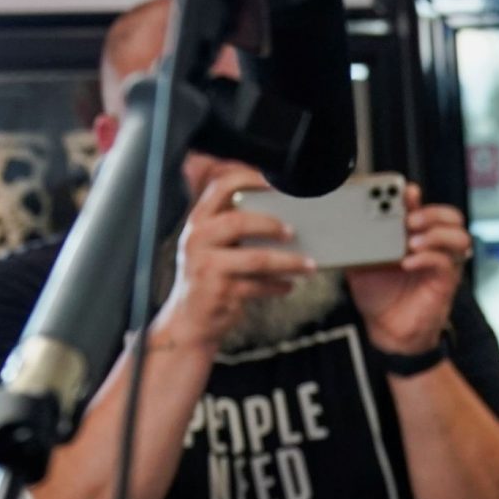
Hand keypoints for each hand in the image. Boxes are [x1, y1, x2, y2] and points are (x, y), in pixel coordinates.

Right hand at [152, 169, 313, 356]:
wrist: (189, 319)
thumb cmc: (209, 276)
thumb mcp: (213, 246)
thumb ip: (234, 227)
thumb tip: (282, 216)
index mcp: (198, 222)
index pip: (220, 188)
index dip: (249, 179)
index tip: (276, 182)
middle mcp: (197, 240)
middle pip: (237, 222)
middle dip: (270, 224)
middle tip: (293, 232)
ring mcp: (206, 266)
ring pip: (256, 258)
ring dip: (288, 261)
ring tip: (309, 264)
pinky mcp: (220, 291)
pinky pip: (258, 286)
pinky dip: (278, 286)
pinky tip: (289, 285)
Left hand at [348, 181, 472, 356]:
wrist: (386, 329)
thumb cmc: (378, 295)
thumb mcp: (361, 263)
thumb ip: (358, 242)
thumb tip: (344, 224)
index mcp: (412, 235)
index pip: (422, 206)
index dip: (415, 196)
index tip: (402, 191)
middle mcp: (432, 246)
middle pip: (451, 217)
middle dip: (431, 212)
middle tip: (410, 219)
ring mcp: (441, 263)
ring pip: (459, 237)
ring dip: (437, 234)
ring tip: (413, 240)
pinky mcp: (445, 283)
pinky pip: (446, 263)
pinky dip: (427, 258)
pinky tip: (408, 261)